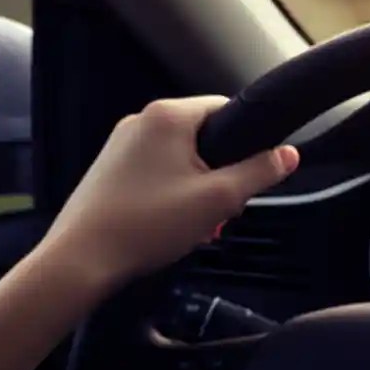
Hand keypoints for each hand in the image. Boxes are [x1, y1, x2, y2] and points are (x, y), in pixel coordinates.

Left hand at [36, 96, 298, 288]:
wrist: (80, 261)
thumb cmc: (150, 223)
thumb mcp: (218, 199)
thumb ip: (259, 172)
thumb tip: (289, 153)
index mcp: (168, 115)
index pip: (226, 109)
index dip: (247, 142)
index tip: (249, 178)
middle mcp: (141, 120)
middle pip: (203, 136)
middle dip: (220, 173)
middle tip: (221, 211)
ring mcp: (119, 145)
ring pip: (180, 158)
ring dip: (197, 188)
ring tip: (194, 225)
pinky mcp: (107, 170)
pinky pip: (155, 172)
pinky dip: (170, 194)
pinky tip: (168, 226)